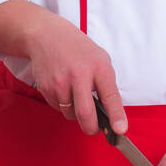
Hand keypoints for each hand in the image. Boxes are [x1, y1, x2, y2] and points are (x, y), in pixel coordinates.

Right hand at [24, 13, 127, 137]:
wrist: (46, 36)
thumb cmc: (77, 49)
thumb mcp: (100, 59)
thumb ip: (107, 84)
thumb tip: (111, 113)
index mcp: (98, 67)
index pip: (110, 96)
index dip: (116, 116)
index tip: (120, 130)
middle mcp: (78, 75)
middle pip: (86, 114)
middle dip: (93, 128)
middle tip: (97, 128)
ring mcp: (60, 83)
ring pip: (71, 115)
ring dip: (76, 113)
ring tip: (76, 94)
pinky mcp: (46, 89)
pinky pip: (58, 109)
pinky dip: (64, 105)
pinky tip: (64, 88)